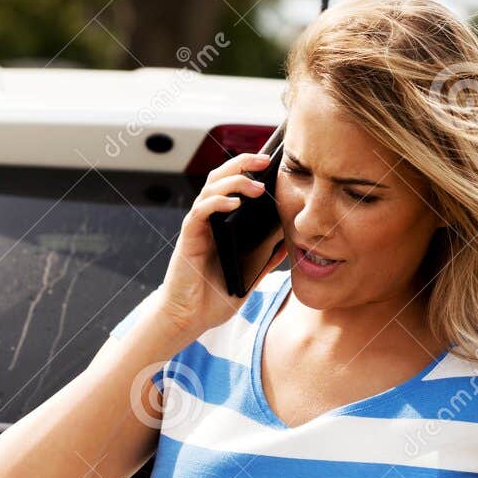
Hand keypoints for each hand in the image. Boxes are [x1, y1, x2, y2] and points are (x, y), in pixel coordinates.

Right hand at [156, 149, 285, 337]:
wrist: (190, 318)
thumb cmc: (214, 296)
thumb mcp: (249, 276)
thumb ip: (265, 258)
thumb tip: (287, 242)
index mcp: (222, 224)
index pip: (233, 185)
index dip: (249, 169)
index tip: (272, 163)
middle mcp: (208, 219)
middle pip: (220, 177)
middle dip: (242, 163)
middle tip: (266, 160)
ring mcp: (198, 226)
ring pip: (211, 188)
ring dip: (235, 182)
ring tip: (257, 187)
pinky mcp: (189, 237)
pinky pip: (201, 211)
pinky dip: (217, 203)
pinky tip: (234, 204)